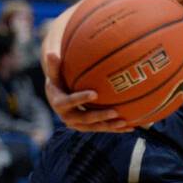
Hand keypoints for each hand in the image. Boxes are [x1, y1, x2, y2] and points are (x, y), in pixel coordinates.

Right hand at [41, 8, 133, 131]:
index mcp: (59, 104)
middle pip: (84, 119)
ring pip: (95, 127)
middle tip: (114, 112)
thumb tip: (51, 53)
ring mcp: (78, 125)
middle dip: (99, 117)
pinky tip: (131, 128)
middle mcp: (67, 117)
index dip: (81, 99)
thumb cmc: (58, 79)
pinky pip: (103, 128)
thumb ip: (54, 65)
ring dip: (110, 126)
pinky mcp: (88, 127)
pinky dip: (116, 129)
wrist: (58, 96)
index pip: (70, 102)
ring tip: (124, 122)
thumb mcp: (54, 73)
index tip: (95, 94)